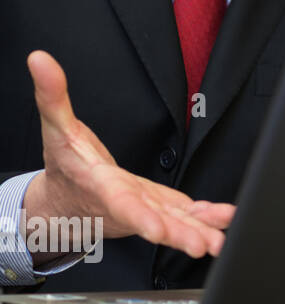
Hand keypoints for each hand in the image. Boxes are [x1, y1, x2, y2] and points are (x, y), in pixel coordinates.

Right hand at [20, 50, 234, 260]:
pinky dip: (205, 218)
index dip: (140, 217)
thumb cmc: (65, 166)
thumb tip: (39, 60)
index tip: (156, 229)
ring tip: (218, 241)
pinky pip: (185, 215)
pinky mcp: (160, 208)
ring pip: (173, 223)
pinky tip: (226, 219)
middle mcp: (126, 204)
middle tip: (203, 244)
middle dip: (178, 233)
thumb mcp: (56, 127)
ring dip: (198, 231)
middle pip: (154, 221)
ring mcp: (146, 210)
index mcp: (102, 187)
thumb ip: (52, 95)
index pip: (121, 203)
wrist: (64, 201)